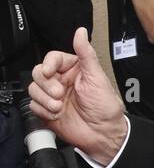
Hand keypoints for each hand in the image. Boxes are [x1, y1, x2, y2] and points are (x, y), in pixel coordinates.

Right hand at [29, 26, 126, 162]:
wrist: (104, 134)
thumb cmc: (105, 107)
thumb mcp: (98, 77)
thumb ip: (86, 54)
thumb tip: (81, 32)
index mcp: (73, 70)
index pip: (52, 58)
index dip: (48, 64)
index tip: (50, 71)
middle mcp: (61, 81)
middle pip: (38, 72)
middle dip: (46, 84)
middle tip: (60, 94)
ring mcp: (53, 97)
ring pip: (33, 89)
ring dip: (45, 99)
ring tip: (60, 106)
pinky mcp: (47, 111)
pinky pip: (34, 106)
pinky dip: (43, 110)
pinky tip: (57, 114)